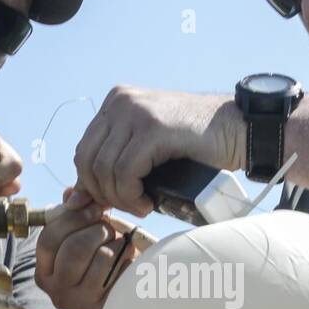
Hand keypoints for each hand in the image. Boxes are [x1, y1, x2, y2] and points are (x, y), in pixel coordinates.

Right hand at [35, 187, 143, 308]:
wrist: (120, 302)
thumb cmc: (98, 266)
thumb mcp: (81, 240)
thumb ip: (73, 216)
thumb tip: (69, 194)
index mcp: (45, 271)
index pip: (48, 239)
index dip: (73, 219)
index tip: (94, 209)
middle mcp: (56, 289)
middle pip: (73, 248)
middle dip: (97, 230)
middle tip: (109, 228)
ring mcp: (77, 302)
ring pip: (99, 257)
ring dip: (114, 243)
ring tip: (118, 243)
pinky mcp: (100, 307)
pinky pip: (116, 270)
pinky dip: (125, 257)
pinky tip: (126, 258)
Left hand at [73, 86, 243, 215]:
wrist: (236, 130)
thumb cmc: (194, 147)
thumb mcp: (145, 154)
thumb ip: (112, 167)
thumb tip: (72, 200)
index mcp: (115, 103)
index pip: (83, 153)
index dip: (92, 186)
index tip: (113, 204)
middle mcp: (120, 101)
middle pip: (86, 161)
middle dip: (104, 194)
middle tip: (131, 206)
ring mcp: (136, 112)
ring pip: (104, 169)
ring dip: (122, 198)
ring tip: (143, 205)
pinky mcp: (153, 128)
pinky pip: (125, 171)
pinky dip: (133, 194)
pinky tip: (148, 201)